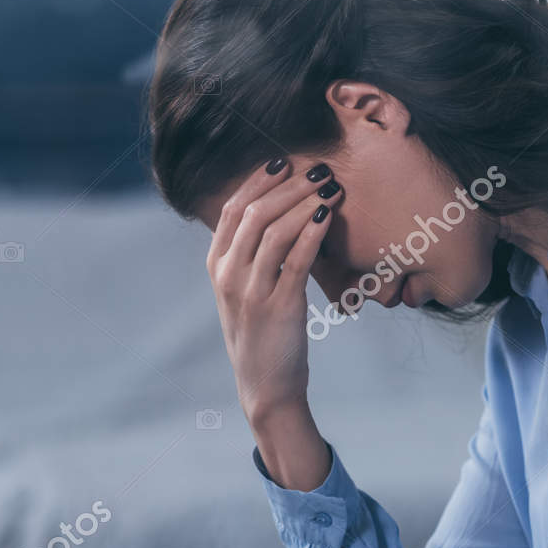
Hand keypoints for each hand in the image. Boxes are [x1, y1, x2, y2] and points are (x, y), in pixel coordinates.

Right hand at [207, 158, 343, 424]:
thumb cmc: (262, 334)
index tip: (284, 161)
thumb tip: (276, 213)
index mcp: (216, 266)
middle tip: (318, 169)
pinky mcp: (278, 307)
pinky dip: (312, 232)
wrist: (265, 386)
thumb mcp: (244, 291)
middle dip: (288, 185)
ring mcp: (250, 291)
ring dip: (305, 202)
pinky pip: (296, 259)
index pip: (231, 209)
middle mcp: (227, 275)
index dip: (258, 180)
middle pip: (254, 213)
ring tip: (330, 187)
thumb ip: (250, 255)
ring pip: (275, 230)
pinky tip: (328, 216)